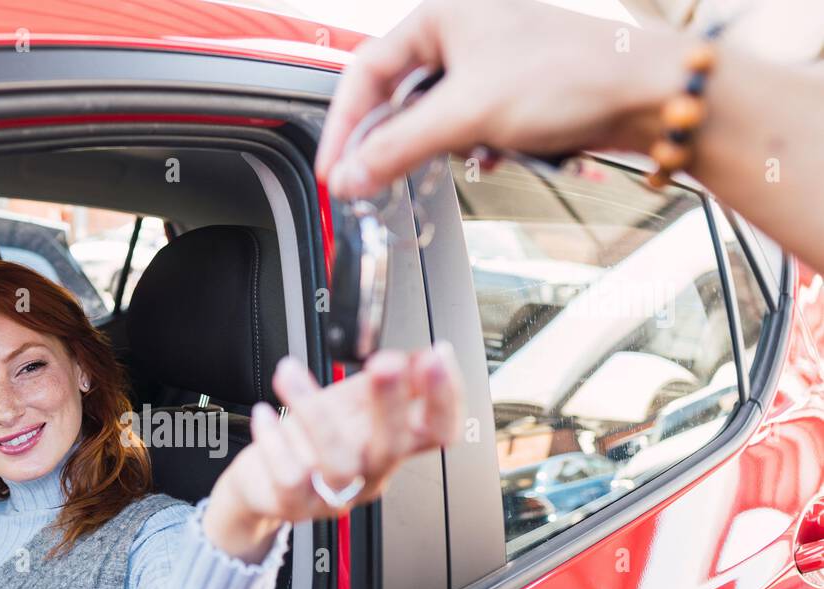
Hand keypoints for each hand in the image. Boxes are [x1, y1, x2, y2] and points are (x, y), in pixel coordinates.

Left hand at [202, 343, 463, 562]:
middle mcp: (368, 474)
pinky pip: (290, 476)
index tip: (436, 357)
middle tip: (386, 363)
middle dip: (392, 404)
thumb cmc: (311, 441)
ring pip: (338, 464)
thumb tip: (419, 353)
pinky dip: (276, 441)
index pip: (437, 432)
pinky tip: (266, 416)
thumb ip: (386, 380)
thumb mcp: (353, 403)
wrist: (262, 482)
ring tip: (289, 374)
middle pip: (392, 448)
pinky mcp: (294, 505)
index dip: (445, 399)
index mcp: (391, 447)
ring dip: (315, 412)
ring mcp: (333, 494)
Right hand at [315, 0, 686, 200]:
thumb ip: (397, 148)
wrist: (646, 93)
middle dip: (397, 142)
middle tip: (377, 181)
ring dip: (446, 147)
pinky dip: (476, 150)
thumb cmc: (571, 75)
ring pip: (433, 119)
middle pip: (396, 99)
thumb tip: (348, 176)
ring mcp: (486, 64)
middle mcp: (460, 33)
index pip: (364, 73)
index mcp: (441, 15)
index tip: (333, 170)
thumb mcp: (466, 115)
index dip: (343, 126)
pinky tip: (498, 155)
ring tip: (468, 155)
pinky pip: (467, 129)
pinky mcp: (509, 94)